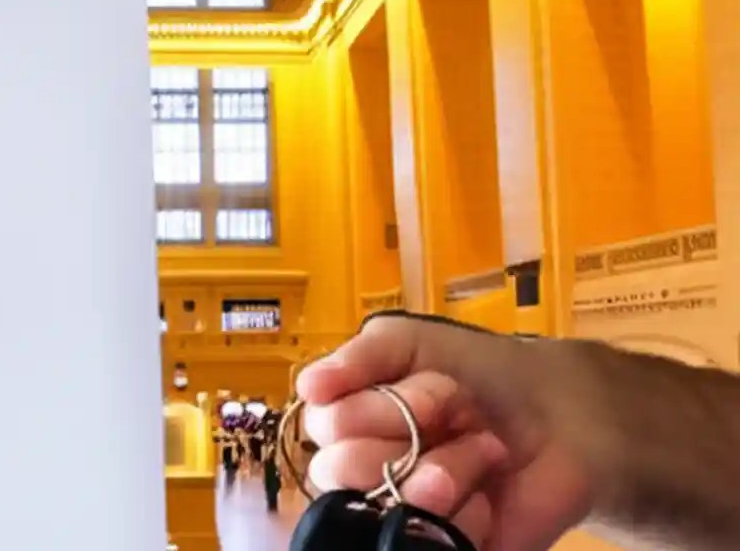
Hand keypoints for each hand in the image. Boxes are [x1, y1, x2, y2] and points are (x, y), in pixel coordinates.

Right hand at [296, 314, 594, 550]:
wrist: (565, 416)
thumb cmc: (480, 374)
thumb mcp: (412, 342)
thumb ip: (357, 357)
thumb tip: (307, 387)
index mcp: (347, 422)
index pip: (324, 422)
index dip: (378, 405)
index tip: (436, 389)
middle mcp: (361, 471)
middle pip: (340, 466)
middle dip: (408, 433)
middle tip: (460, 417)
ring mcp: (395, 514)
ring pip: (383, 505)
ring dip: (444, 472)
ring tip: (484, 456)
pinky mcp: (434, 548)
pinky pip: (421, 543)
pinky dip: (467, 517)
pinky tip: (489, 500)